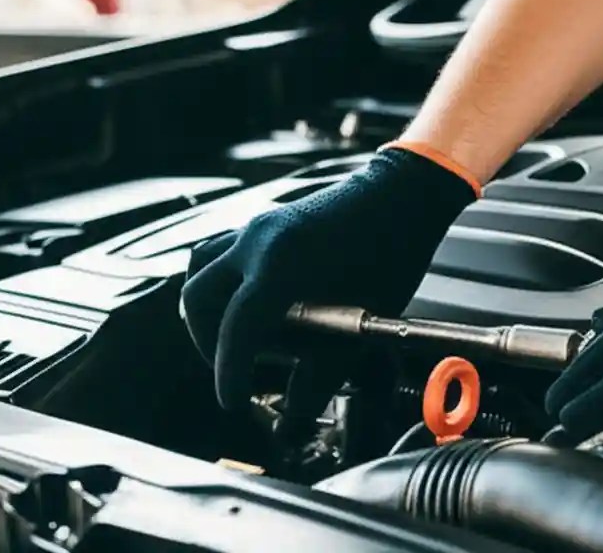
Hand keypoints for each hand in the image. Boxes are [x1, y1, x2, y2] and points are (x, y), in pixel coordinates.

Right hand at [180, 145, 476, 412]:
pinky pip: (219, 252)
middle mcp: (256, 241)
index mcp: (280, 265)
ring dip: (211, 309)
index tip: (232, 400)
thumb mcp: (362, 321)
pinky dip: (222, 282)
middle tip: (240, 367)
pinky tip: (255, 303)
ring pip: (201, 270)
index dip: (229, 370)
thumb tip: (298, 406)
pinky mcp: (261, 222)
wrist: (401, 196)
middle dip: (211, 341)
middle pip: (202, 298)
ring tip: (246, 335)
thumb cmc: (390, 253)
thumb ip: (324, 369)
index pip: (237, 328)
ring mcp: (255, 227)